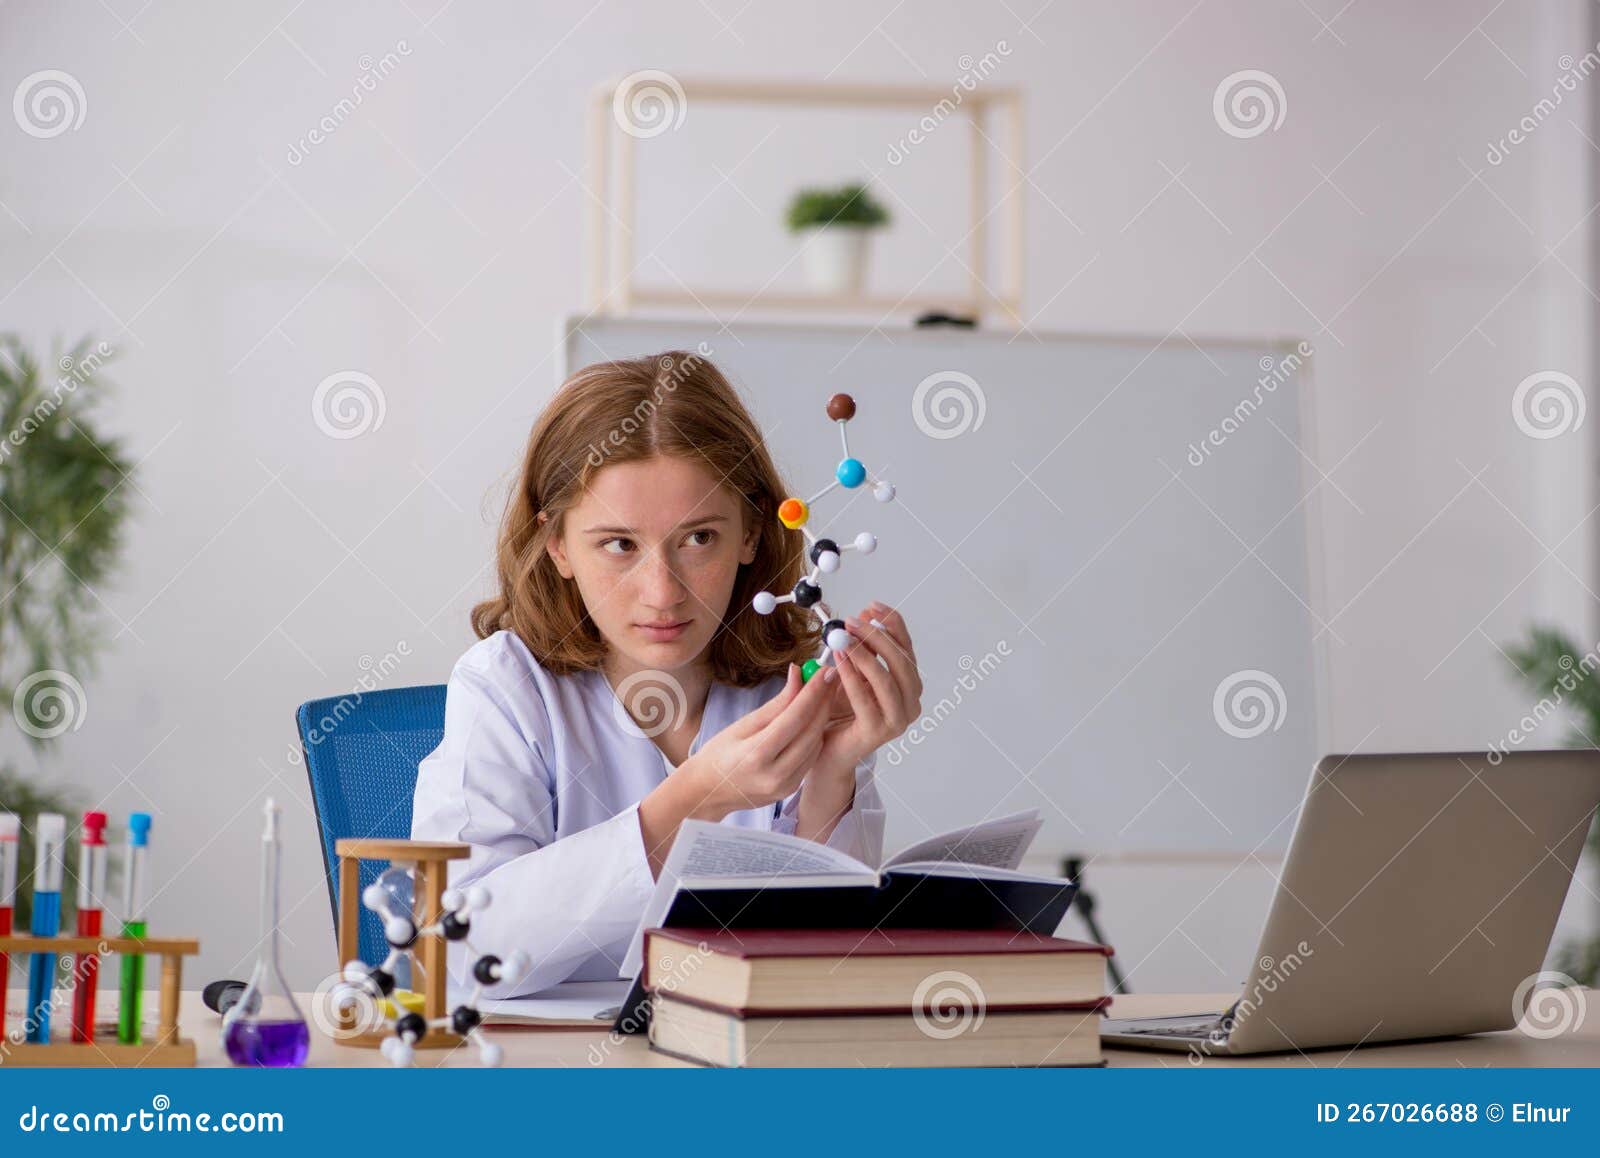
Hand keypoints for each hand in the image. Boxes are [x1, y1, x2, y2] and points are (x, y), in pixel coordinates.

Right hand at [678, 661, 835, 814]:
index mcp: (756, 755)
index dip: (813, 692)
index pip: (794, 718)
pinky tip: (812, 719)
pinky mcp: (790, 790)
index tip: (825, 671)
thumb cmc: (718, 754)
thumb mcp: (742, 725)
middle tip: (829, 678)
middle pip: (810, 731)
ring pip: (815, 744)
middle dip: (823, 701)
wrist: (708, 792)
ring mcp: (784, 786)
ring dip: (822, 718)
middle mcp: (774, 774)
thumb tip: (798, 675)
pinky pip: (810, 757)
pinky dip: (814, 736)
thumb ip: (775, 703)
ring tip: (821, 694)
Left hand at [815, 602, 921, 775]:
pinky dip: (852, 676)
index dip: (892, 625)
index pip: (907, 649)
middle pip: (901, 662)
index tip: (873, 606)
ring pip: (887, 680)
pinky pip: (866, 699)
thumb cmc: (839, 710)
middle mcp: (911, 703)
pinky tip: (839, 660)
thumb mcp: (852, 671)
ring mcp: (898, 720)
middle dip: (877, 637)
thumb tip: (860, 615)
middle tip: (853, 620)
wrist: (825, 750)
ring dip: (865, 654)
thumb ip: (859, 647)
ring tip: (843, 637)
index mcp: (909, 686)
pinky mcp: (878, 733)